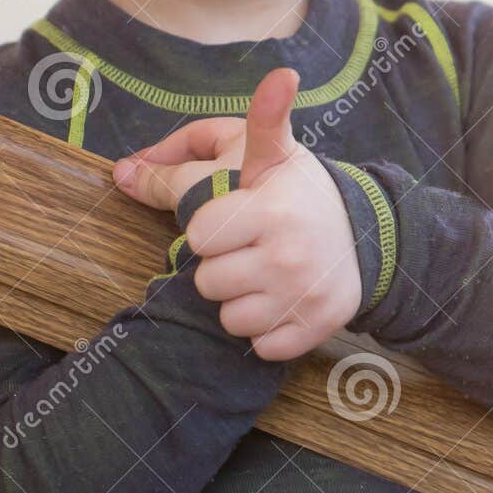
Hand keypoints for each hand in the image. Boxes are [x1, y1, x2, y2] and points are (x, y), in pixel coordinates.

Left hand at [111, 67, 362, 360]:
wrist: (369, 229)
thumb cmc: (297, 187)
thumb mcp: (259, 150)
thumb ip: (190, 144)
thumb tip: (123, 169)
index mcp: (268, 208)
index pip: (198, 235)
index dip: (207, 227)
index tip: (232, 216)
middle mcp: (286, 256)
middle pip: (207, 282)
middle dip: (220, 265)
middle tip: (249, 246)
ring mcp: (302, 297)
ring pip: (229, 320)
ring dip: (239, 300)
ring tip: (264, 273)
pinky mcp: (314, 330)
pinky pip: (260, 347)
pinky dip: (266, 329)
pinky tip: (281, 300)